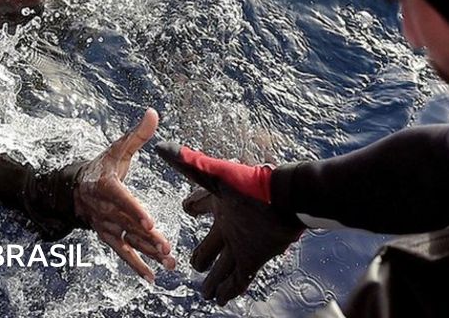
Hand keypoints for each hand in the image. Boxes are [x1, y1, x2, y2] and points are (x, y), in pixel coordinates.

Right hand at [74, 108, 176, 281]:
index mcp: (105, 185)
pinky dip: (136, 265)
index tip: (149, 221)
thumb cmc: (103, 166)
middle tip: (166, 246)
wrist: (76, 188)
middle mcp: (103, 208)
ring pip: (128, 239)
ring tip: (168, 261)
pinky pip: (122, 252)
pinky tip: (152, 276)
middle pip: (127, 223)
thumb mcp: (118, 149)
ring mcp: (105, 225)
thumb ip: (137, 135)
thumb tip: (153, 113)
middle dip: (147, 236)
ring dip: (148, 252)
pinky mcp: (108, 236)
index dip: (134, 210)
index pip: (121, 199)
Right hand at [156, 142, 303, 304]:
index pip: (200, 205)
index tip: (186, 209)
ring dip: (214, 280)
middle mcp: (229, 226)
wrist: (287, 200)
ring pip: (223, 266)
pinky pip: (239, 278)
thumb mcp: (215, 175)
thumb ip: (189, 163)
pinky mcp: (254, 258)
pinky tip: (221, 299)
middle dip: (202, 257)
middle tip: (194, 266)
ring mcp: (242, 243)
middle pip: (210, 245)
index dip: (192, 207)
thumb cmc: (252, 185)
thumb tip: (161, 147)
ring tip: (206, 293)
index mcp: (219, 204)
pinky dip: (230, 290)